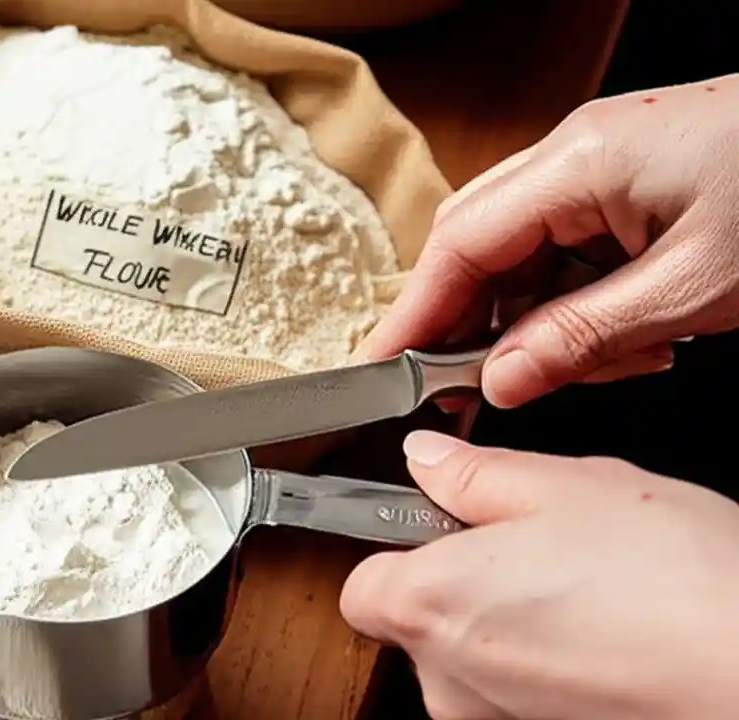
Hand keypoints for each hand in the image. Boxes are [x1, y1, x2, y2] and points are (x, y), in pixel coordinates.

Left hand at [340, 431, 738, 719]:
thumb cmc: (673, 584)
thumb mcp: (566, 488)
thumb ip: (475, 476)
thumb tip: (428, 460)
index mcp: (429, 604)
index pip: (363, 585)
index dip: (401, 551)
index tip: (445, 527)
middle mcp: (448, 680)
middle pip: (418, 626)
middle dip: (463, 585)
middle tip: (537, 550)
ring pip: (474, 662)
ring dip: (512, 626)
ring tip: (589, 592)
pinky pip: (520, 694)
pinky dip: (551, 665)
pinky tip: (607, 634)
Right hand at [362, 74, 738, 406]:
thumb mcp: (694, 289)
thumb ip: (582, 337)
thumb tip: (500, 379)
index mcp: (580, 163)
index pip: (461, 242)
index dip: (415, 312)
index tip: (384, 369)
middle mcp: (577, 157)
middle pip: (481, 247)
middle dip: (478, 323)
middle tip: (482, 389)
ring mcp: (602, 169)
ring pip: (528, 257)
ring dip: (546, 322)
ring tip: (617, 360)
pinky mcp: (629, 187)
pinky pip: (573, 253)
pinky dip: (585, 304)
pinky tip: (635, 337)